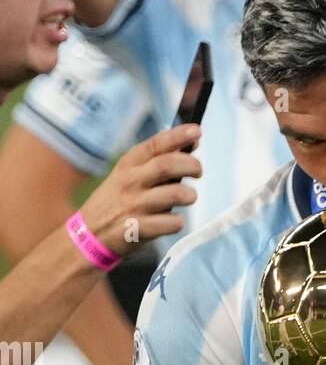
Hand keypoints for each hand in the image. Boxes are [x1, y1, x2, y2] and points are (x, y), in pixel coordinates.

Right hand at [80, 125, 201, 258]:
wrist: (89, 234)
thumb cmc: (116, 201)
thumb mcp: (127, 175)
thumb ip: (156, 162)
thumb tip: (191, 145)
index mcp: (128, 164)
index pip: (156, 144)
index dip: (178, 135)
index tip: (197, 131)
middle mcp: (131, 182)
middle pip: (167, 165)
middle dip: (191, 164)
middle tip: (198, 172)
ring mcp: (134, 206)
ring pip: (175, 194)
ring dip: (189, 195)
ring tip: (189, 197)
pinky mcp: (138, 229)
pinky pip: (171, 223)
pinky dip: (178, 221)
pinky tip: (174, 221)